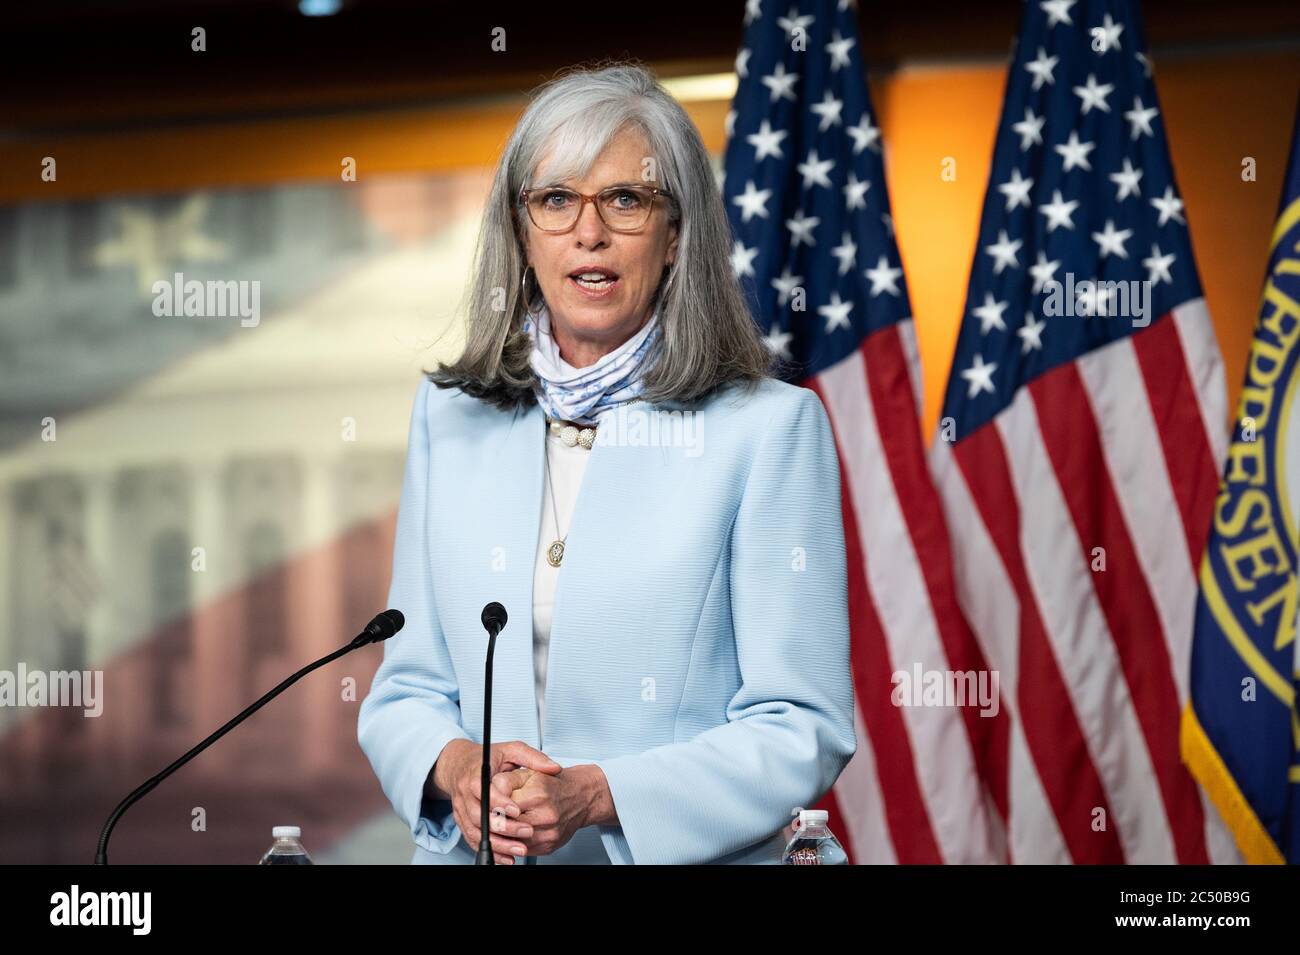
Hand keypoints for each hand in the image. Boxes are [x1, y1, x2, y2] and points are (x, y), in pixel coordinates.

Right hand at [429, 739, 560, 864]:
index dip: (500, 802)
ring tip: (519, 850)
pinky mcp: (462, 822)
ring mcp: (461, 810)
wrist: (459, 765)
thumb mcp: (511, 750)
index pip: (484, 790)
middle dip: (503, 827)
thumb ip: (533, 757)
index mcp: (475, 775)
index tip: (518, 811)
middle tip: (527, 832)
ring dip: (497, 844)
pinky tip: (506, 858)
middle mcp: (464, 794)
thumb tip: (554, 768)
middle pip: (479, 816)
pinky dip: (489, 851)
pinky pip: (472, 840)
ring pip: (475, 832)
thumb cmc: (488, 758)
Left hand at [492, 764, 607, 856]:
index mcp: (538, 794)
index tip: (490, 804)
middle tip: (493, 816)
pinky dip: (516, 843)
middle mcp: (545, 815)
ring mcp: (548, 833)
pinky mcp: (548, 846)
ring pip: (513, 841)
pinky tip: (515, 833)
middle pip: (507, 826)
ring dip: (504, 835)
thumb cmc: (554, 783)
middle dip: (496, 822)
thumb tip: (489, 789)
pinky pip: (524, 849)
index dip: (493, 805)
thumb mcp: (529, 772)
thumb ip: (507, 779)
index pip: (503, 806)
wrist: (580, 796)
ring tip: (502, 824)